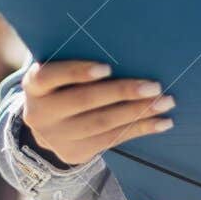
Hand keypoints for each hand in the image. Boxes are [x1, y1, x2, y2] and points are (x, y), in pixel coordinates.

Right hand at [20, 60, 175, 166]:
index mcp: (34, 86)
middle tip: (154, 85)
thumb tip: (124, 46)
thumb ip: (76, 61)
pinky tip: (162, 122)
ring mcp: (57, 136)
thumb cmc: (61, 86)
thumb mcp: (58, 73)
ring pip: (102, 123)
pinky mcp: (75, 153)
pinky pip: (112, 139)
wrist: (46, 127)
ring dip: (138, 112)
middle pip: (84, 101)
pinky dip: (140, 128)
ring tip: (165, 102)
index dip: (77, 72)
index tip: (107, 68)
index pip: (51, 76)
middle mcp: (41, 113)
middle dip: (122, 92)